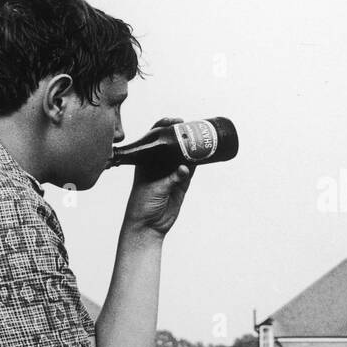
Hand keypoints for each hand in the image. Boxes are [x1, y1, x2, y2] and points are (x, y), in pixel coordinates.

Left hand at [123, 118, 194, 236]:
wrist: (147, 226)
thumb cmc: (142, 205)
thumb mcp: (154, 188)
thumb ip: (170, 179)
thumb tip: (185, 169)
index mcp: (146, 160)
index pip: (154, 138)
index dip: (163, 126)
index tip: (174, 121)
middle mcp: (158, 164)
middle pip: (171, 143)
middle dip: (180, 133)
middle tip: (190, 125)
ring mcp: (171, 173)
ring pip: (183, 155)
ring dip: (191, 147)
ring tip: (201, 137)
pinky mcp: (181, 184)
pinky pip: (191, 169)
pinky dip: (198, 162)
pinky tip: (204, 155)